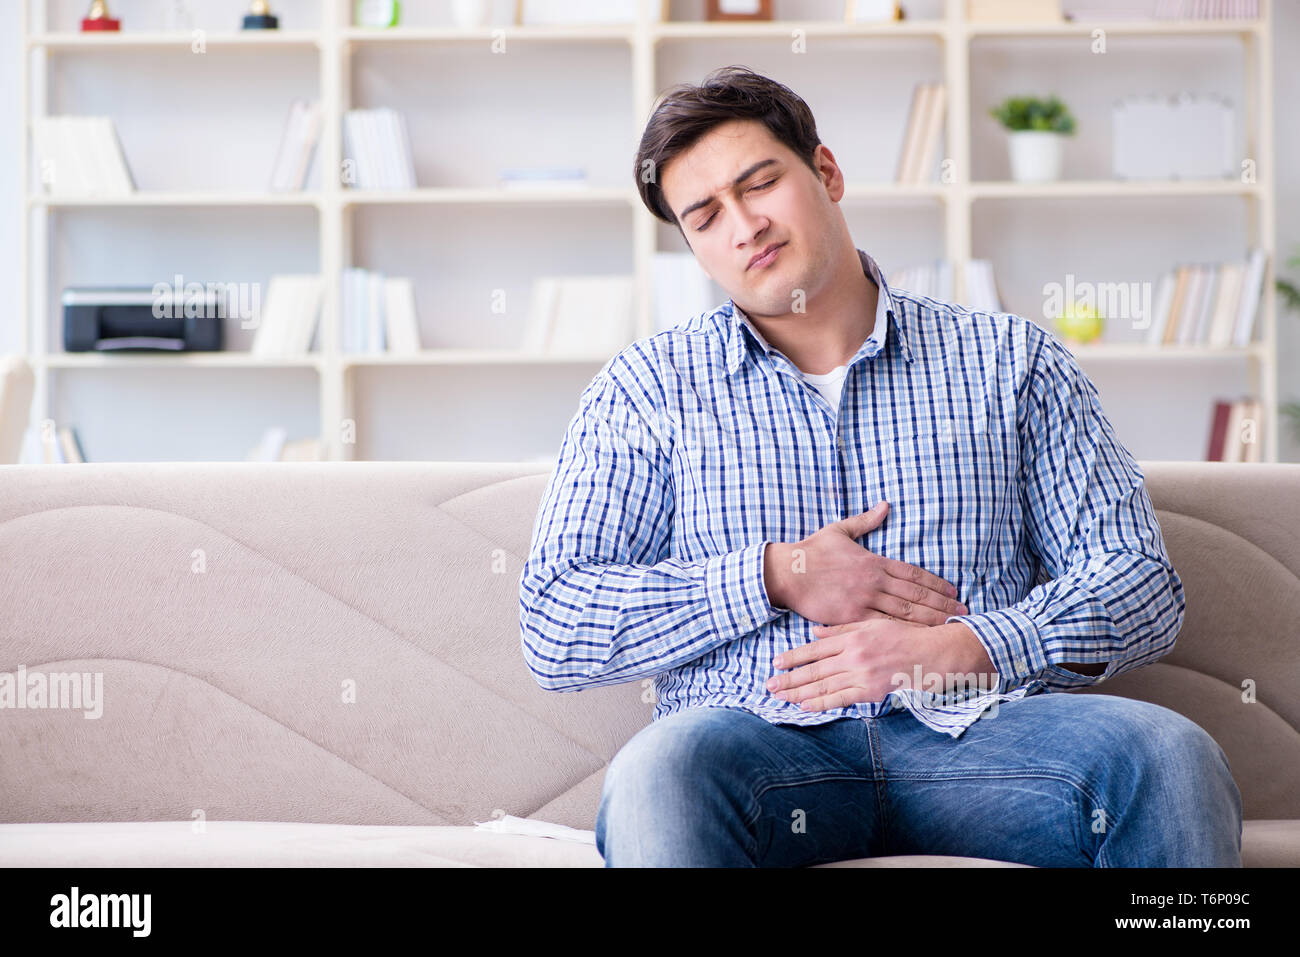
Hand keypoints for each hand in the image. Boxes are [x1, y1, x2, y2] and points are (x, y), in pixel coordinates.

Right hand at [764, 501, 967, 626]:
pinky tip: (918, 638)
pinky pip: (882, 626)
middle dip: (942, 604)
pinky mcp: (851, 617)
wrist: (788, 572)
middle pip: (916, 595)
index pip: (913, 574)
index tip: (953, 590)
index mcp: (874, 561)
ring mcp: (864, 600)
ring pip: (905, 613)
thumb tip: (885, 505)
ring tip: (949, 626)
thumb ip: (866, 521)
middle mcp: (874, 581)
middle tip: (963, 612)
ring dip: (930, 620)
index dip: (936, 583)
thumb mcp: (840, 529)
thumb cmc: (811, 551)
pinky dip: (903, 632)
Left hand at [765, 619, 991, 712]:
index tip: (777, 662)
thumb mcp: (872, 624)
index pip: (815, 648)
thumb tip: (815, 632)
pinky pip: (841, 699)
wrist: (932, 653)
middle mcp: (853, 655)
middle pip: (815, 669)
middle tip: (769, 685)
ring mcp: (862, 674)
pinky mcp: (871, 691)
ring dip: (799, 693)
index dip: (794, 656)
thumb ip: (843, 629)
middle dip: (789, 678)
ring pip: (824, 686)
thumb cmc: (904, 636)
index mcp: (853, 636)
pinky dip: (821, 704)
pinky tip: (805, 707)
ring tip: (781, 697)